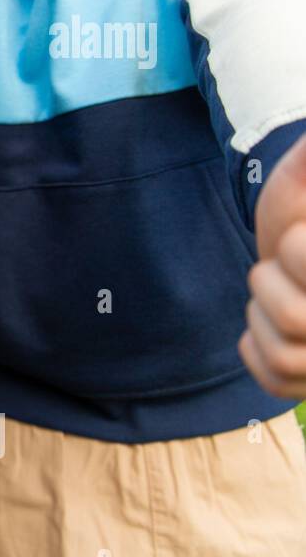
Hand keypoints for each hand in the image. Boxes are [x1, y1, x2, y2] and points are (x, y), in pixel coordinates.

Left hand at [241, 134, 305, 396]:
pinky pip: (275, 378)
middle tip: (286, 263)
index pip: (302, 257)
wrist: (294, 247)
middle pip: (299, 318)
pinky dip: (255, 348)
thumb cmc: (304, 210)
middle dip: (274, 282)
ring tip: (279, 291)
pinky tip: (268, 324)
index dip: (296, 250)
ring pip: (286, 355)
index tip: (299, 237)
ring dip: (262, 315)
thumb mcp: (304, 177)